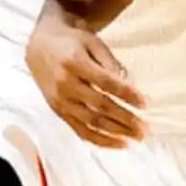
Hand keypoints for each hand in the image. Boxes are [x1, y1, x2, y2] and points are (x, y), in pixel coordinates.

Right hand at [25, 9, 145, 147]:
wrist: (39, 47)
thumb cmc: (72, 42)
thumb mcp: (92, 42)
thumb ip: (109, 62)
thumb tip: (128, 85)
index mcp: (75, 63)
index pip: (106, 82)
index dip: (127, 94)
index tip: (145, 103)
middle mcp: (65, 85)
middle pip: (100, 106)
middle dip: (125, 119)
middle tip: (145, 128)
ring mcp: (60, 101)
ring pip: (90, 122)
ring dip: (115, 133)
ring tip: (135, 139)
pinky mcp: (58, 112)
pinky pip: (80, 130)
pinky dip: (99, 139)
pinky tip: (117, 143)